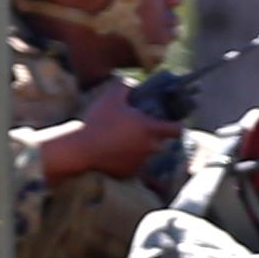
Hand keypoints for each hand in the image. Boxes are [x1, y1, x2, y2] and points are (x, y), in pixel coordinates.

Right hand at [29, 79, 186, 184]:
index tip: (170, 122)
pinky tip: (115, 152)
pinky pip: (134, 165)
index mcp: (149, 129)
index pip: (177, 129)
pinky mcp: (130, 173)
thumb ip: (126, 85)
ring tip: (123, 140)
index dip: (176, 125)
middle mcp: (149, 147)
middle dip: (155, 137)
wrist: (81, 148)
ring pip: (147, 154)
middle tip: (139, 130)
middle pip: (162, 143)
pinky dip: (128, 160)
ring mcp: (140, 162)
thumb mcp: (111, 95)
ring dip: (141, 148)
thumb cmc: (99, 120)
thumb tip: (132, 84)